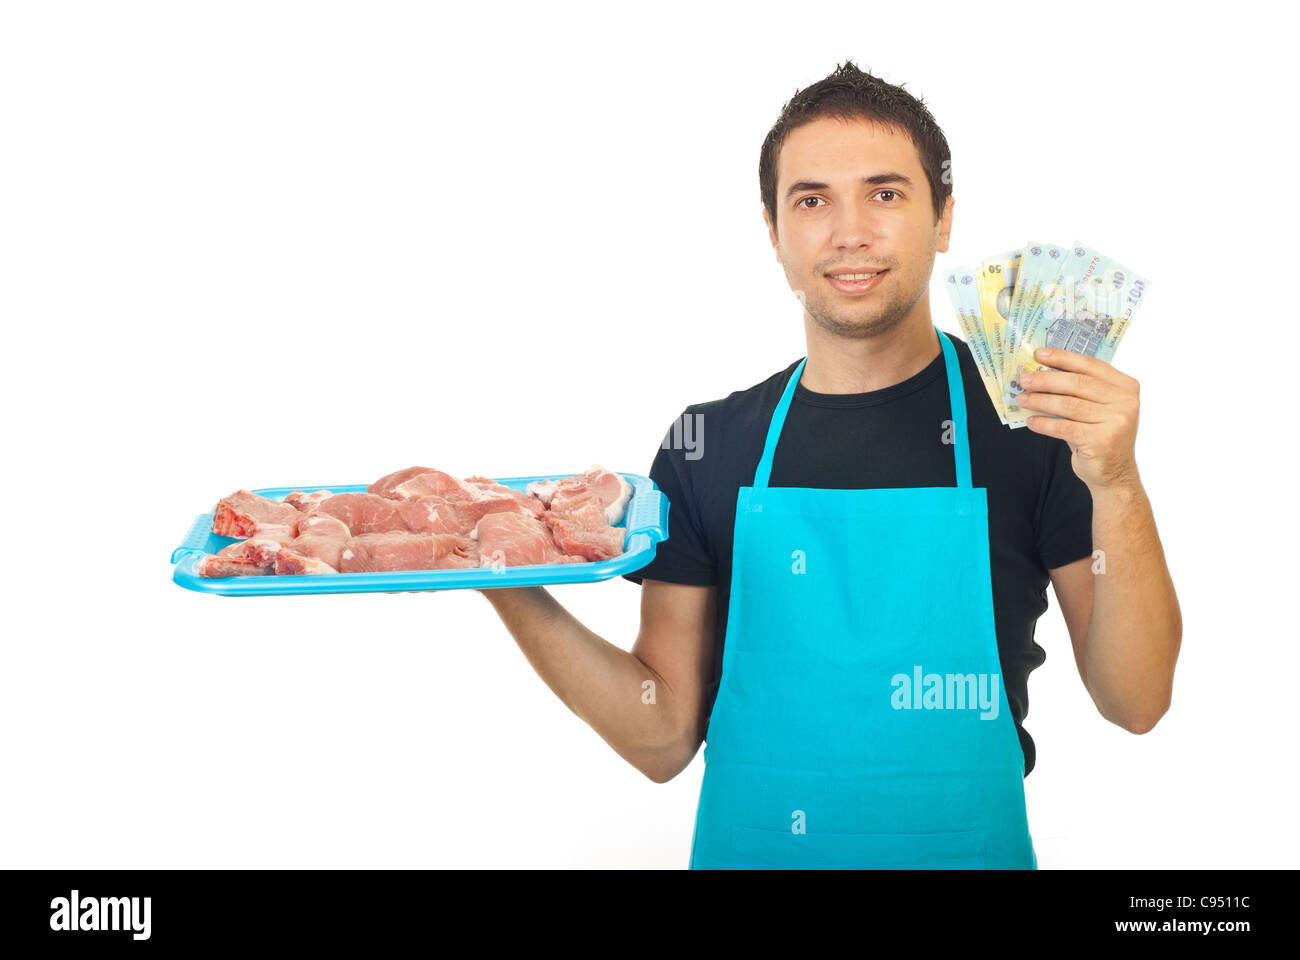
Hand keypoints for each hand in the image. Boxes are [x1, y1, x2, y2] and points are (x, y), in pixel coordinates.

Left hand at [1016, 347, 1140, 490]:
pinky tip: (1031, 421)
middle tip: (1025, 379)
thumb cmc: (1100, 436)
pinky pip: (1064, 427)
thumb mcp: (1098, 408)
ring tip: (1022, 399)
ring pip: (1068, 404)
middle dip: (1046, 380)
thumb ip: (1081, 391)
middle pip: (1077, 383)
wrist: (1115, 473)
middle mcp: (1125, 402)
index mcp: (1126, 387)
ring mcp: (1115, 421)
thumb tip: (1043, 373)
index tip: (1039, 354)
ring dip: (1040, 401)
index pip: (1090, 365)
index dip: (1063, 358)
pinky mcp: (1101, 440)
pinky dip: (1044, 423)